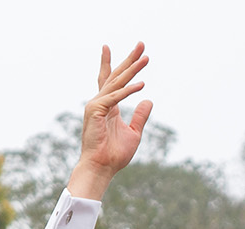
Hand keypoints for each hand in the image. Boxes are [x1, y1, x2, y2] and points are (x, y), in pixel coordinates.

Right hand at [68, 43, 151, 198]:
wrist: (101, 168)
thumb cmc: (114, 154)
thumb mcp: (134, 132)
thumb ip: (141, 116)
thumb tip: (148, 100)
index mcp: (108, 105)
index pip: (114, 80)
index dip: (123, 64)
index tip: (135, 52)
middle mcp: (100, 101)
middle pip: (116, 75)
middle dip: (130, 59)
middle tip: (142, 44)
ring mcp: (96, 105)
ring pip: (117, 83)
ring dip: (132, 70)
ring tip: (145, 58)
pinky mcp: (96, 111)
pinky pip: (115, 97)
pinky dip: (128, 91)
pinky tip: (142, 85)